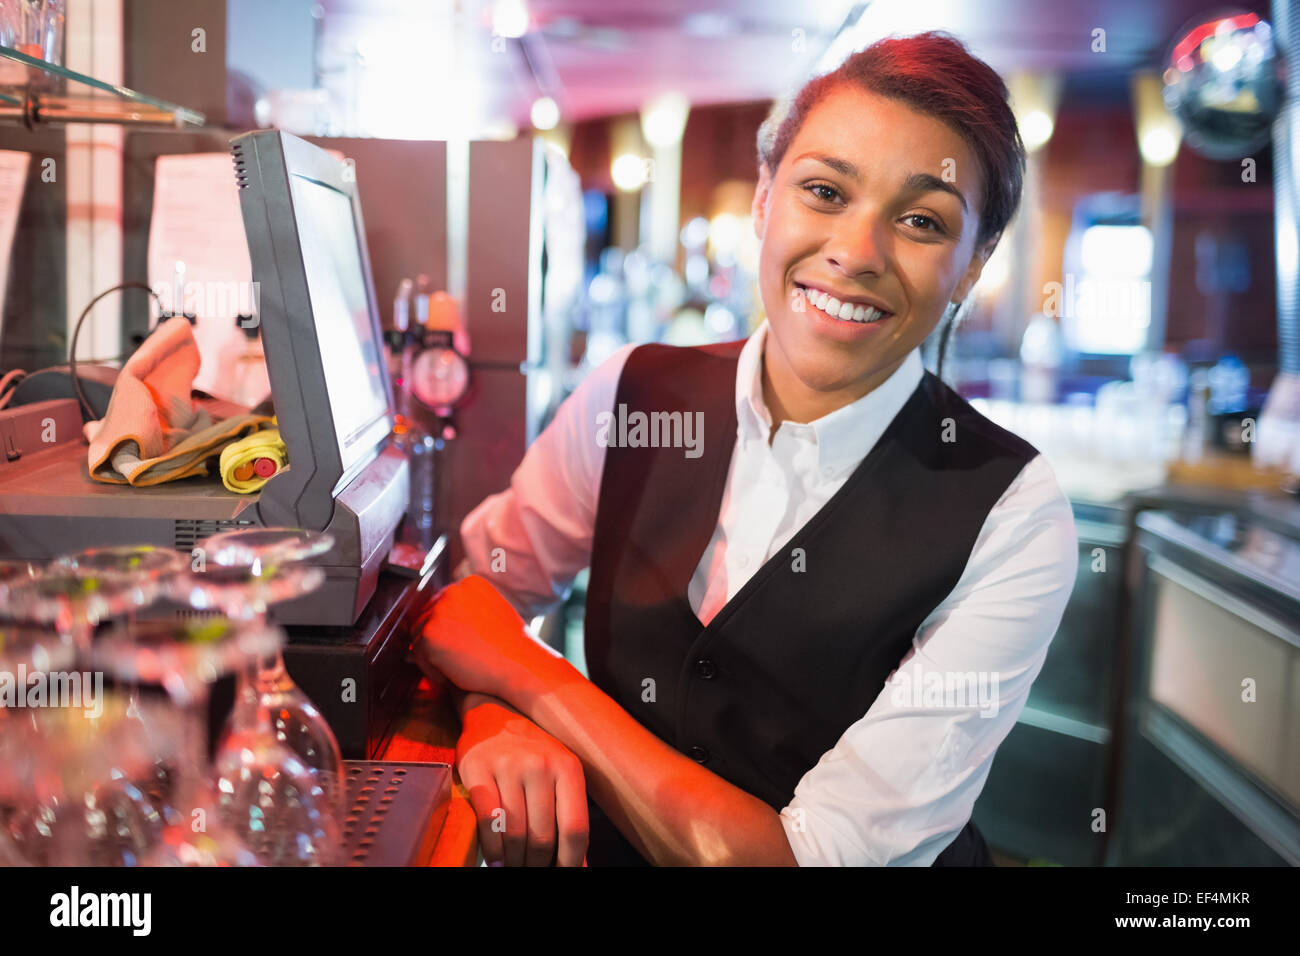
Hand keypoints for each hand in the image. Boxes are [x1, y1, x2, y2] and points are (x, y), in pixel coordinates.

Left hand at [412, 575, 562, 707]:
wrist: (519, 665)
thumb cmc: (512, 647)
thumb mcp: (494, 613)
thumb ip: (470, 611)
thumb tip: (448, 622)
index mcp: (470, 584)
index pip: (443, 603)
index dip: (445, 626)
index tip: (451, 643)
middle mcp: (452, 591)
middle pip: (427, 616)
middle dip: (436, 640)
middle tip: (450, 660)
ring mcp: (439, 611)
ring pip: (420, 634)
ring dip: (431, 654)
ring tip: (452, 669)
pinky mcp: (430, 633)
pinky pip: (419, 653)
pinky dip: (431, 668)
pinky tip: (450, 676)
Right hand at [457, 696, 587, 866]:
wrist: (493, 715)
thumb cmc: (532, 753)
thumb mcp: (559, 774)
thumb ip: (569, 814)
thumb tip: (579, 864)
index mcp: (567, 768)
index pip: (575, 828)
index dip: (569, 861)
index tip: (562, 873)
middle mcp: (540, 765)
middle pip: (542, 836)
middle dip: (537, 865)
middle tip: (532, 871)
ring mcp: (508, 766)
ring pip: (514, 833)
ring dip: (514, 861)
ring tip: (514, 867)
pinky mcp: (478, 769)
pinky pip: (487, 821)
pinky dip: (492, 848)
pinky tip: (495, 860)